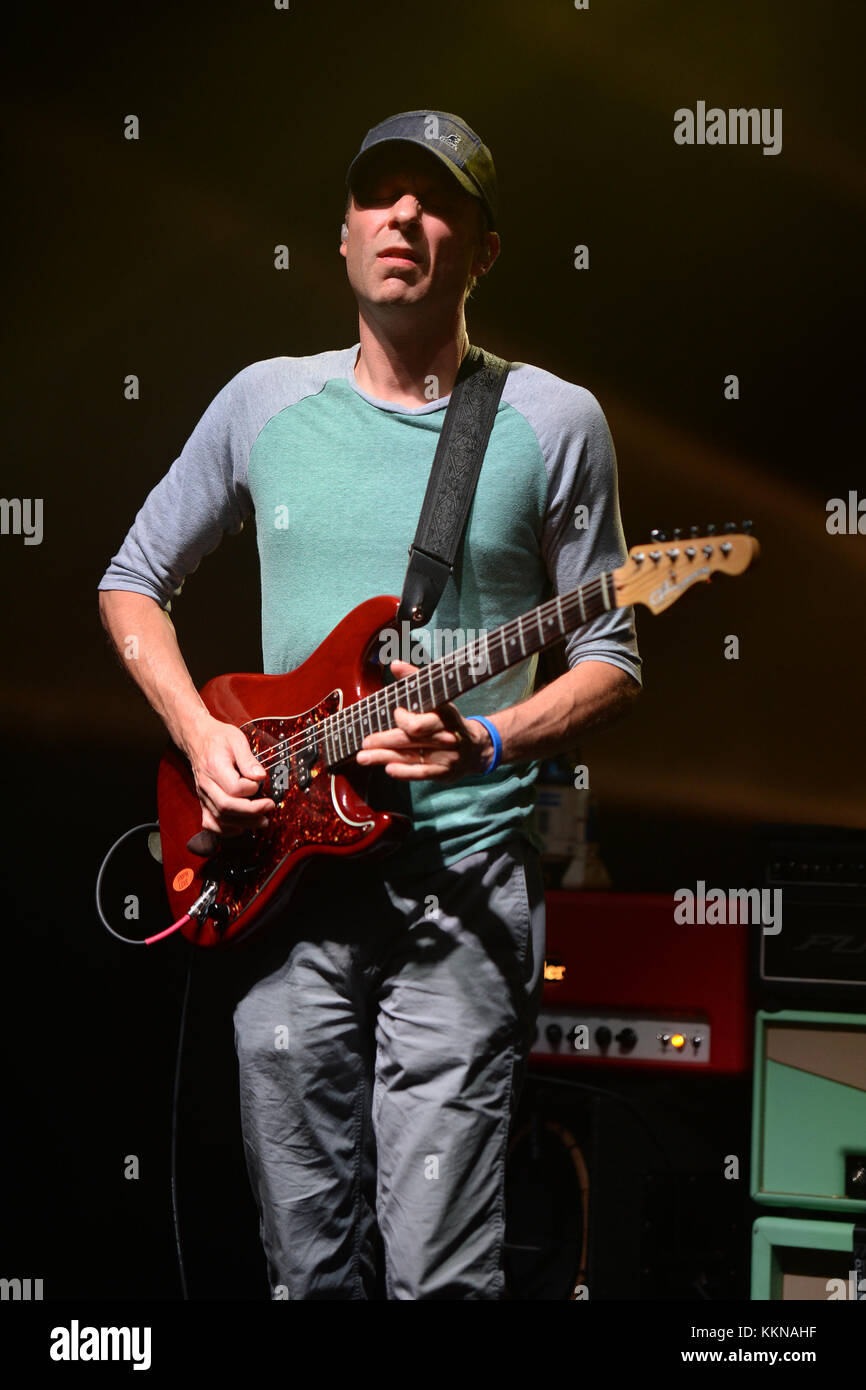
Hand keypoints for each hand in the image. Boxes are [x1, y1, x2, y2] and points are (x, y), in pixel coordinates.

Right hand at [183, 713, 274, 836]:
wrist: (197, 738)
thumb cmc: (218, 738)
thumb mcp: (236, 739)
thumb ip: (249, 759)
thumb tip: (260, 777)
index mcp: (214, 766)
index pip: (234, 787)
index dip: (252, 789)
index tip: (261, 783)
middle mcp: (206, 784)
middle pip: (226, 807)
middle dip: (252, 812)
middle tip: (269, 807)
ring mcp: (203, 795)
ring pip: (220, 818)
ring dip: (243, 823)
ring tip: (262, 820)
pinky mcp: (203, 801)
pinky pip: (210, 823)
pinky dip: (225, 830)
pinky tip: (241, 828)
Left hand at [355, 659, 493, 779]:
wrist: (475, 748)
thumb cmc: (447, 719)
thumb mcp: (437, 698)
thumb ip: (414, 680)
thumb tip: (394, 664)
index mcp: (446, 715)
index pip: (421, 721)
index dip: (404, 719)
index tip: (395, 712)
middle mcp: (447, 736)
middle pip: (412, 740)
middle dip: (385, 740)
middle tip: (365, 741)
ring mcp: (447, 757)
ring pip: (412, 757)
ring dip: (384, 757)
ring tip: (362, 757)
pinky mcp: (444, 772)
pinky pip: (422, 773)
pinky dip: (404, 772)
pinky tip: (388, 769)